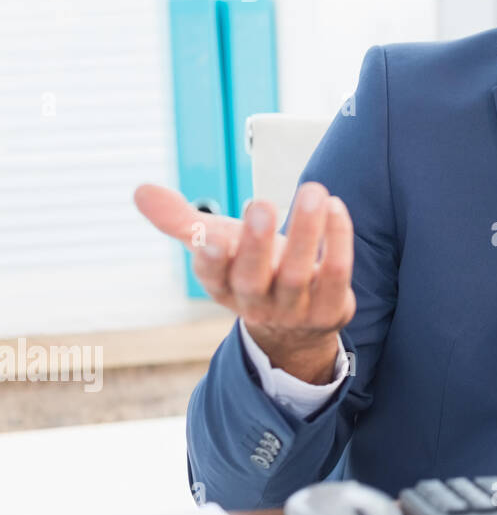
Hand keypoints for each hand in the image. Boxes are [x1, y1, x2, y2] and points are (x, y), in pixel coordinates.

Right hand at [133, 181, 355, 383]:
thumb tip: (140, 190)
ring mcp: (294, 310)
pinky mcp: (330, 308)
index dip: (211, 260)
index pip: (212, 278)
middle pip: (253, 279)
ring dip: (307, 231)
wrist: (297, 323)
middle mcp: (256, 304)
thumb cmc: (252, 269)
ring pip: (299, 274)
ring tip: (312, 191)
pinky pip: (336, 274)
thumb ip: (181, 219)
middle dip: (256, 244)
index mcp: (224, 288)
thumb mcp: (218, 244)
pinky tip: (336, 207)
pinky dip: (338, 240)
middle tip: (261, 205)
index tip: (212, 237)